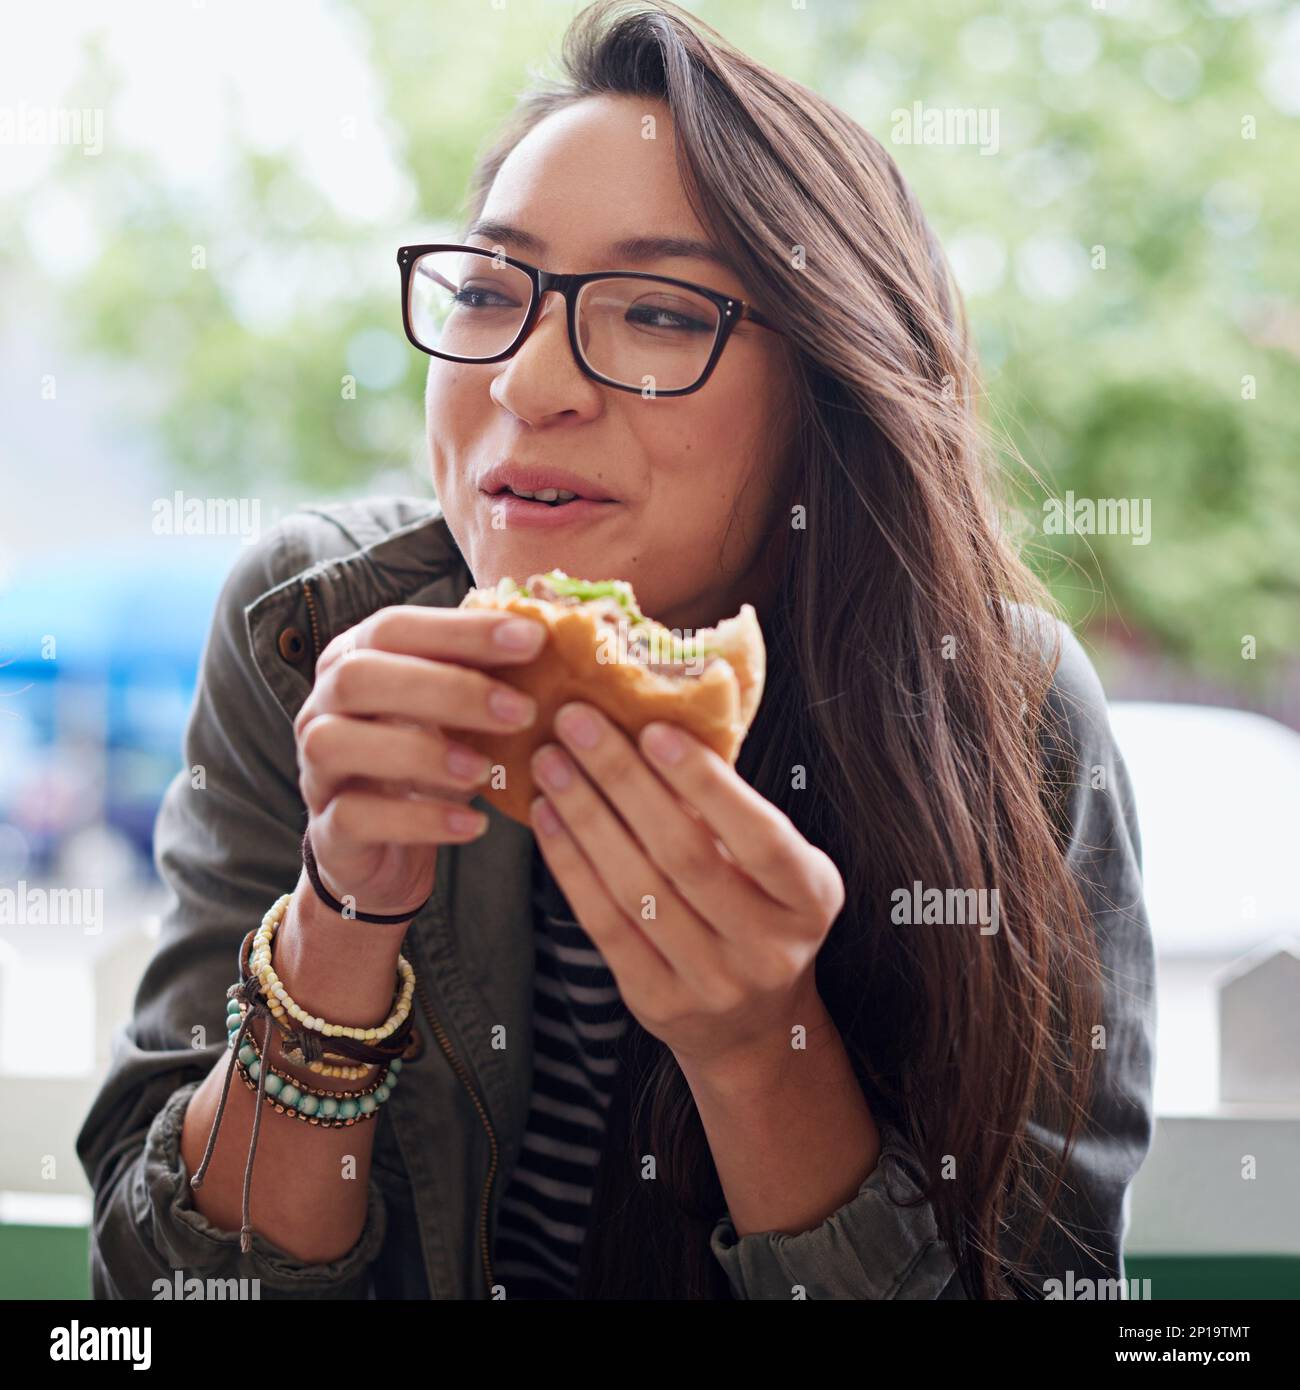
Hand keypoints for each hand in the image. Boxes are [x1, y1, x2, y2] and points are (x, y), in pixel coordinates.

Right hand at [294, 605, 544, 917]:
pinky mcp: (325, 829)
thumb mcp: (454, 717)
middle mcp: (322, 707)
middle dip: (447, 688)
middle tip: (522, 709)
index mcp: (355, 660)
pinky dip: (419, 819)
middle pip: (359, 676)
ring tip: (486, 769)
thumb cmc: (426, 765)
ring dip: (421, 751)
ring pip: (338, 742)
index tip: (534, 638)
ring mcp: (314, 769)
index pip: (395, 628)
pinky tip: (472, 824)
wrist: (384, 854)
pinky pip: (355, 818)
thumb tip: (557, 640)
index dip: (461, 630)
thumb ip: (484, 678)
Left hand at [527, 701, 844, 1073]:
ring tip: (551, 761)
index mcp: (811, 898)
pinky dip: (571, 864)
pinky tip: (549, 818)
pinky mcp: (657, 1002)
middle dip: (624, 780)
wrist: (752, 1024)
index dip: (705, 782)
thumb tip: (660, 720)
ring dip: (585, 814)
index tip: (653, 728)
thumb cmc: (759, 911)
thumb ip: (733, 812)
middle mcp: (769, 947)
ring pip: (636, 887)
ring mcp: (713, 982)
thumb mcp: (777, 867)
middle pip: (685, 855)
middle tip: (577, 722)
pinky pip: (604, 922)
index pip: (759, 835)